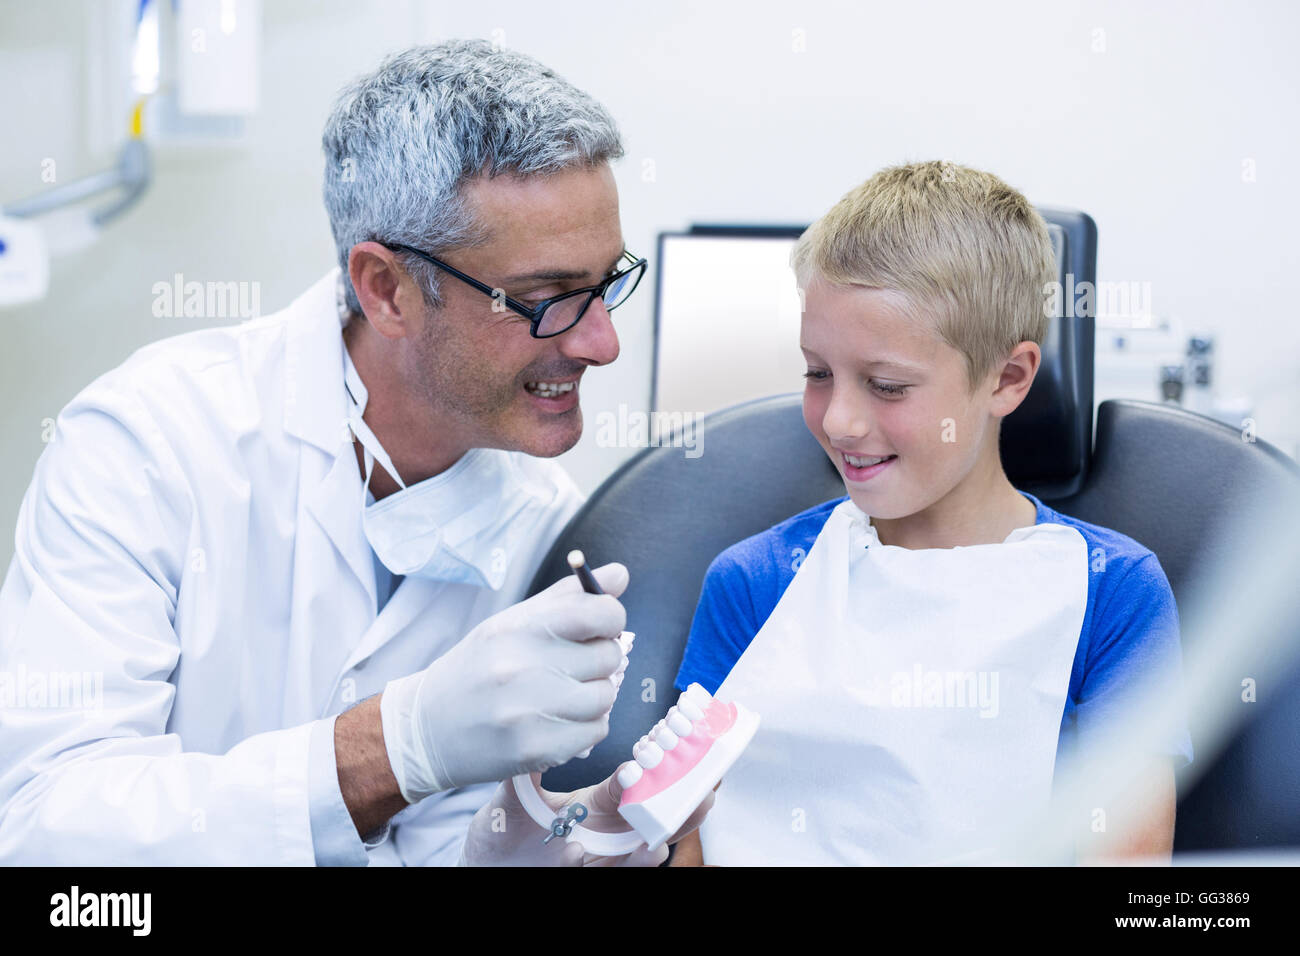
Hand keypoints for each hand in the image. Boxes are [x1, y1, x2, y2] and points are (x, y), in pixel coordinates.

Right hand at [381, 563, 628, 801]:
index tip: (601, 627)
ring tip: (563, 696)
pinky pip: (596, 733)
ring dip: (593, 697)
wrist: (428, 728)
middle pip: (610, 656)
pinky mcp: (536, 749)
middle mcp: (524, 667)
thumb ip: (569, 598)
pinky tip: (557, 721)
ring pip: (606, 697)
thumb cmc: (478, 668)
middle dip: (600, 661)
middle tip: (572, 666)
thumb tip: (621, 575)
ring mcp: (530, 711)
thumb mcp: (513, 622)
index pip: (601, 613)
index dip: (611, 619)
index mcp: (521, 628)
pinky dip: (585, 728)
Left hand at [460, 767, 714, 865]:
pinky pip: (624, 871)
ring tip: (687, 812)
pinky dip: (638, 862)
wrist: (486, 865)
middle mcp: (609, 829)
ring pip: (649, 844)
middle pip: (658, 814)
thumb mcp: (515, 796)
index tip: (669, 748)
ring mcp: (605, 856)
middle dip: (687, 798)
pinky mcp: (596, 874)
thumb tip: (541, 736)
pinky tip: (649, 849)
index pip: (635, 784)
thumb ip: (530, 771)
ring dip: (671, 830)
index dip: (654, 768)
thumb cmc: (503, 828)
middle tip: (708, 782)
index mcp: (599, 802)